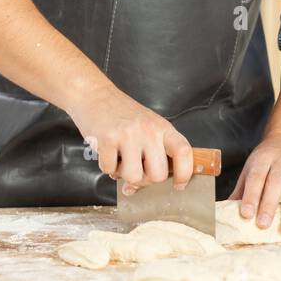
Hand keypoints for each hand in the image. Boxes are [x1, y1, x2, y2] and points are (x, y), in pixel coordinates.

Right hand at [67, 88, 193, 192]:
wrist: (95, 94)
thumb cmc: (121, 113)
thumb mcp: (147, 126)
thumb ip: (152, 154)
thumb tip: (142, 187)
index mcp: (162, 128)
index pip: (183, 152)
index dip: (185, 173)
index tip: (178, 185)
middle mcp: (148, 130)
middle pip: (158, 175)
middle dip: (145, 180)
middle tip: (136, 169)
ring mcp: (128, 134)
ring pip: (134, 177)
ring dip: (123, 175)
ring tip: (120, 160)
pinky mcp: (107, 138)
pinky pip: (109, 170)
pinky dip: (106, 167)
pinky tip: (106, 153)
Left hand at [229, 131, 280, 233]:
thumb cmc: (268, 160)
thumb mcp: (252, 167)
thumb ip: (242, 189)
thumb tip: (227, 210)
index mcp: (263, 158)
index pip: (256, 177)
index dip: (250, 196)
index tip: (246, 214)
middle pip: (275, 182)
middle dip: (269, 204)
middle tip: (263, 225)